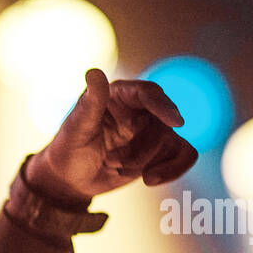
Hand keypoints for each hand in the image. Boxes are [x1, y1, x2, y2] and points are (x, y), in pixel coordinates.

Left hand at [27, 68, 198, 203]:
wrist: (69, 180)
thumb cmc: (68, 150)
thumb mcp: (76, 128)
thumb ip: (90, 103)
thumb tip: (94, 72)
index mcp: (119, 94)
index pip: (148, 93)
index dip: (163, 105)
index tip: (176, 122)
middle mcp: (140, 108)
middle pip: (163, 124)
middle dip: (141, 150)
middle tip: (111, 162)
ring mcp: (152, 129)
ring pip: (172, 143)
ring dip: (144, 162)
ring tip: (114, 168)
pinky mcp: (159, 151)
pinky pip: (184, 155)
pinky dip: (172, 170)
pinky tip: (149, 180)